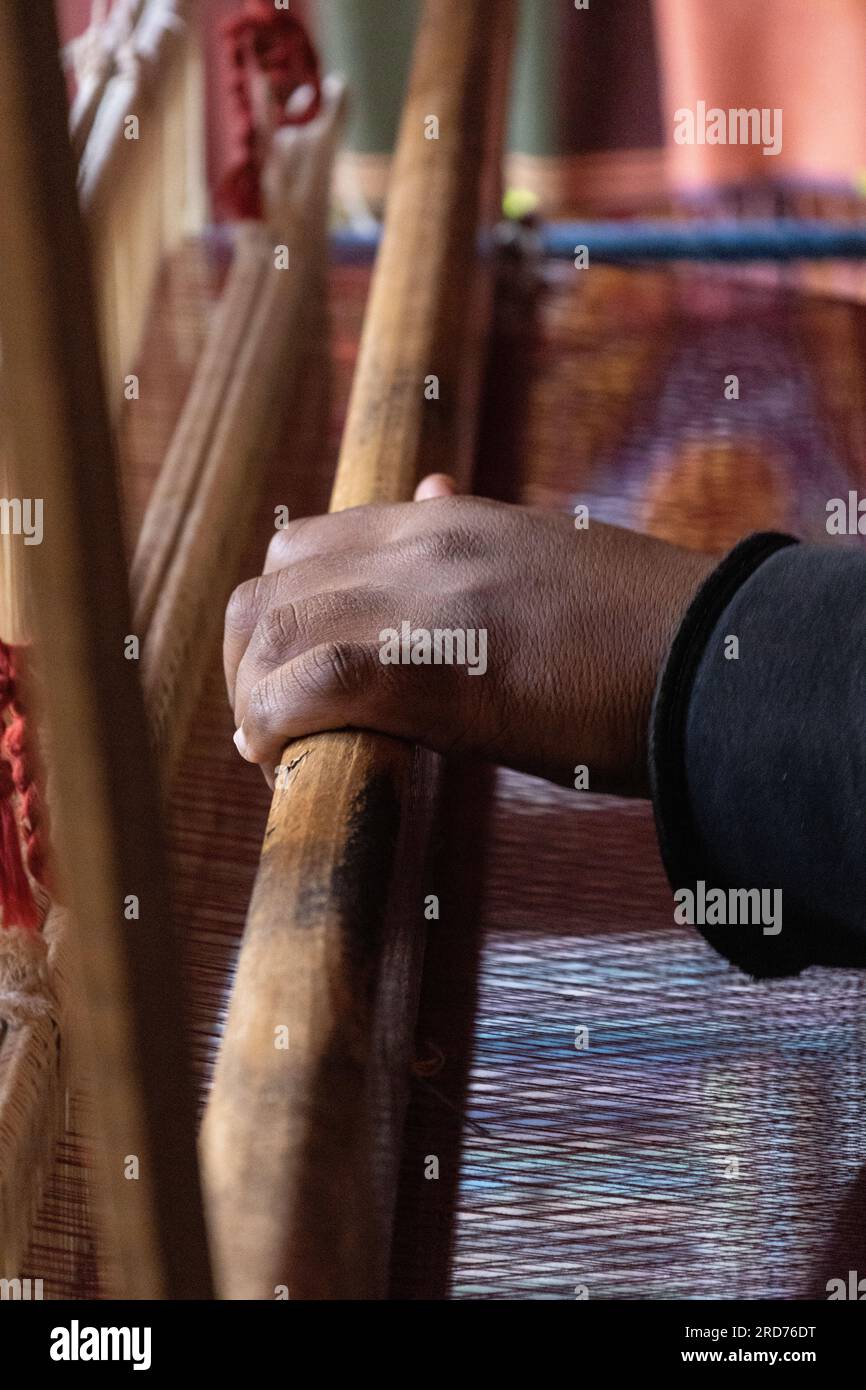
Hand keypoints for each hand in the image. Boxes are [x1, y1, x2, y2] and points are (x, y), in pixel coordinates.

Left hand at [224, 477, 714, 795]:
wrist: (708, 659)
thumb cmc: (633, 626)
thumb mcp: (538, 554)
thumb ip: (465, 531)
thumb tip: (423, 488)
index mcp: (441, 520)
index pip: (303, 546)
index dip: (276, 616)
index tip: (285, 676)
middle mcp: (417, 545)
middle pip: (269, 590)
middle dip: (251, 662)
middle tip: (273, 725)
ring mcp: (423, 598)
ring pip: (273, 633)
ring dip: (254, 699)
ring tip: (278, 750)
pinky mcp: (433, 663)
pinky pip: (309, 683)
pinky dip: (274, 724)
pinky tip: (283, 761)